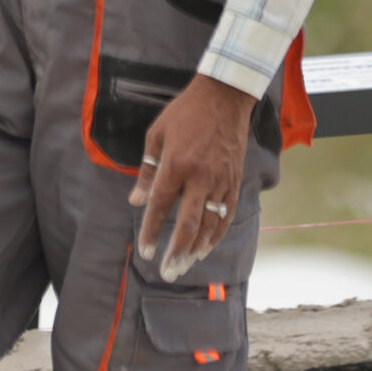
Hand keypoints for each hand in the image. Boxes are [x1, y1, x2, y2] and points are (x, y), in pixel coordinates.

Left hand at [128, 73, 252, 282]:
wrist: (223, 97)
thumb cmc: (184, 113)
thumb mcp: (156, 135)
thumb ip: (147, 171)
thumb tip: (136, 201)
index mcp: (176, 164)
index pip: (161, 206)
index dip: (152, 232)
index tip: (146, 252)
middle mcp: (200, 176)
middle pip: (188, 224)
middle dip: (176, 252)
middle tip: (168, 272)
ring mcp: (221, 180)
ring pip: (210, 224)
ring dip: (197, 249)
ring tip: (184, 265)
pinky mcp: (235, 180)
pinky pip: (227, 214)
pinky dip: (217, 234)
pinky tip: (207, 247)